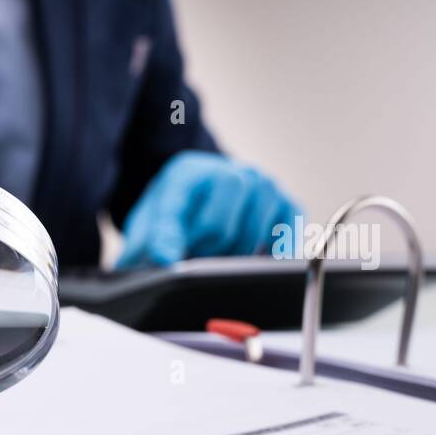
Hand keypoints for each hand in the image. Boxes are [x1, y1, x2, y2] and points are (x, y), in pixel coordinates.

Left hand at [115, 151, 299, 269]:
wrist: (207, 189)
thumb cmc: (177, 209)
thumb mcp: (149, 221)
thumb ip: (148, 241)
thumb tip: (160, 262)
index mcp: (189, 173)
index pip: (178, 210)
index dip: (169, 238)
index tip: (164, 259)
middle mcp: (233, 172)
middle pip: (217, 230)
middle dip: (201, 252)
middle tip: (195, 253)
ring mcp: (264, 187)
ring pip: (249, 240)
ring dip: (231, 257)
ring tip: (218, 252)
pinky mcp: (288, 205)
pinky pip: (284, 240)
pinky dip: (267, 255)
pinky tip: (250, 255)